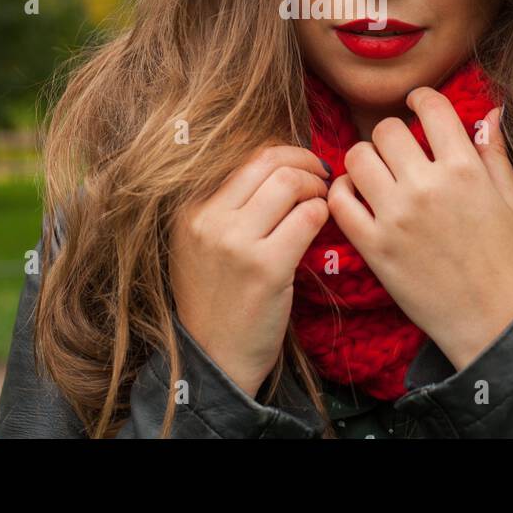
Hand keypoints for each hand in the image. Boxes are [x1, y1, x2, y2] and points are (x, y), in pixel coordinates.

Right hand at [169, 144, 329, 399]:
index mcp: (190, 210)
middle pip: (270, 162)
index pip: (246, 159)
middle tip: (321, 176)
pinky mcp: (266, 267)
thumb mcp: (200, 245)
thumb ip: (227, 207)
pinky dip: (322, 213)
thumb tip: (277, 166)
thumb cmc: (215, 300)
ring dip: (316, 187)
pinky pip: (307, 218)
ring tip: (321, 200)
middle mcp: (209, 220)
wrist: (214, 358)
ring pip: (290, 183)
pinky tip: (320, 224)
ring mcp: (236, 243)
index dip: (283, 154)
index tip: (300, 165)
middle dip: (305, 162)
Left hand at [326, 89, 512, 372]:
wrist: (491, 322)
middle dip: (392, 133)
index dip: (422, 98)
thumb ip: (496, 154)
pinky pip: (340, 201)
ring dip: (365, 158)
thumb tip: (492, 112)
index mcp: (465, 170)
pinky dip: (343, 192)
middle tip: (399, 148)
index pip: (431, 108)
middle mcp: (426, 187)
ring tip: (377, 171)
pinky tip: (359, 196)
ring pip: (357, 157)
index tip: (418, 104)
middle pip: (386, 130)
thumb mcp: (512, 201)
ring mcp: (396, 217)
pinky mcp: (374, 247)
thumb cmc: (507, 260)